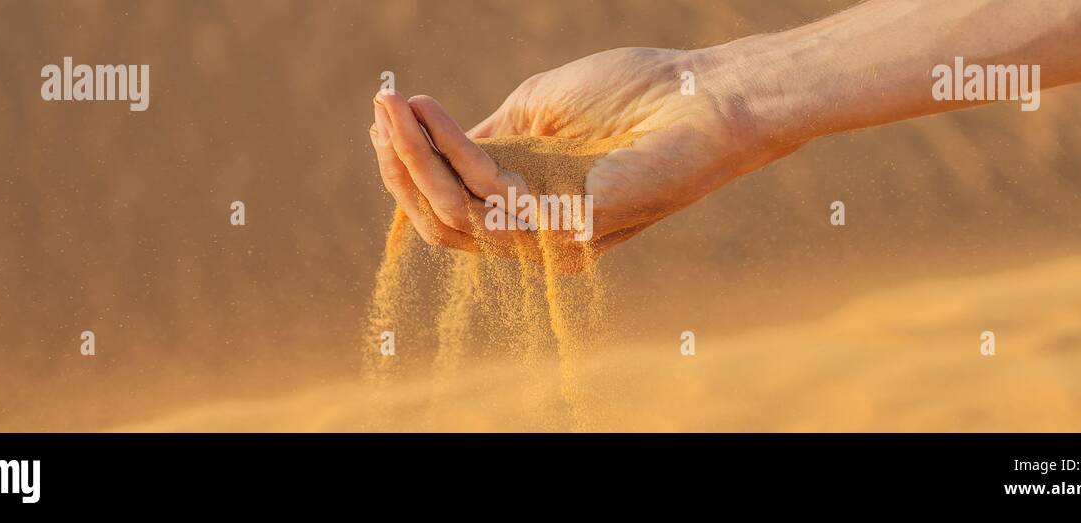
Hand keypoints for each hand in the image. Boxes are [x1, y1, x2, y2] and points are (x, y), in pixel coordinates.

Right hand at [369, 42, 803, 267]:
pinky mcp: (565, 230)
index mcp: (532, 210)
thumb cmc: (633, 94)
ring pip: (454, 213)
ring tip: (391, 106)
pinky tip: (429, 112)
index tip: (384, 120)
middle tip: (378, 112)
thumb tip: (427, 140)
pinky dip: (450, 149)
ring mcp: (550, 240)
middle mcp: (537, 236)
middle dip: (402, 166)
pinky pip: (486, 193)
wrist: (701, 96)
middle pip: (442, 220)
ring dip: (414, 156)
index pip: (453, 209)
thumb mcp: (538, 109)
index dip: (411, 169)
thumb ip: (486, 134)